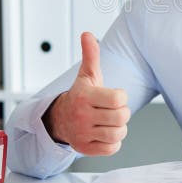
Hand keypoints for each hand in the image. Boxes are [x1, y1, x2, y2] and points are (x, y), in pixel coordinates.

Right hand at [45, 32, 129, 155]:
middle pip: (121, 117)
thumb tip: (87, 34)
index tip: (114, 96)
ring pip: (118, 134)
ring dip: (119, 128)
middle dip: (122, 113)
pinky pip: (112, 148)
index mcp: (84, 97)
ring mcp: (83, 134)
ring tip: (111, 122)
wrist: (59, 119)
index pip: (119, 98)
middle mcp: (82, 116)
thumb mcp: (86, 75)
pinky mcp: (85, 149)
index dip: (121, 96)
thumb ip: (91, 55)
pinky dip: (113, 142)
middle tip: (113, 110)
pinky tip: (105, 133)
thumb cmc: (80, 96)